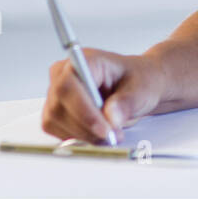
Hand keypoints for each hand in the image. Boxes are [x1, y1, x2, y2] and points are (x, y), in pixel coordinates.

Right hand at [42, 50, 167, 143]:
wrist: (137, 85)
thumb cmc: (138, 79)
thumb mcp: (141, 88)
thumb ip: (126, 103)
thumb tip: (111, 118)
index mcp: (84, 60)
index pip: (67, 86)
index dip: (83, 111)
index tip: (104, 128)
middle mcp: (64, 74)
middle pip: (59, 107)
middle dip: (87, 128)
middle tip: (113, 135)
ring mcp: (57, 93)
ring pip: (56, 122)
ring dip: (84, 135)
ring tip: (110, 134)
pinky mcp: (57, 111)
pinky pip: (59, 131)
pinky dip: (80, 138)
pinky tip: (98, 133)